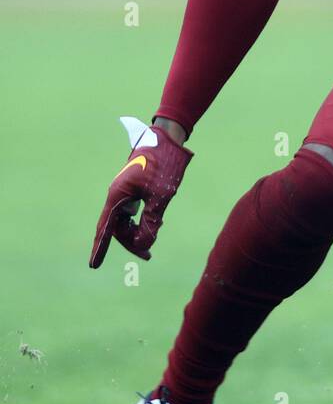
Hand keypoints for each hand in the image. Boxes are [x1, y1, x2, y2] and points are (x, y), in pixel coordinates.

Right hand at [90, 116, 192, 267]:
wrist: (166, 139)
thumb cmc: (163, 164)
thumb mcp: (161, 195)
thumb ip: (152, 221)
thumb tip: (145, 243)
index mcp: (118, 196)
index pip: (106, 228)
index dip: (101, 247)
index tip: (94, 265)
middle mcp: (117, 195)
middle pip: (117, 228)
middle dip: (131, 242)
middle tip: (148, 256)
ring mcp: (124, 192)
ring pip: (125, 221)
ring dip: (138, 232)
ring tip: (156, 235)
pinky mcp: (133, 190)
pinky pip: (132, 212)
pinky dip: (141, 221)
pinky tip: (156, 224)